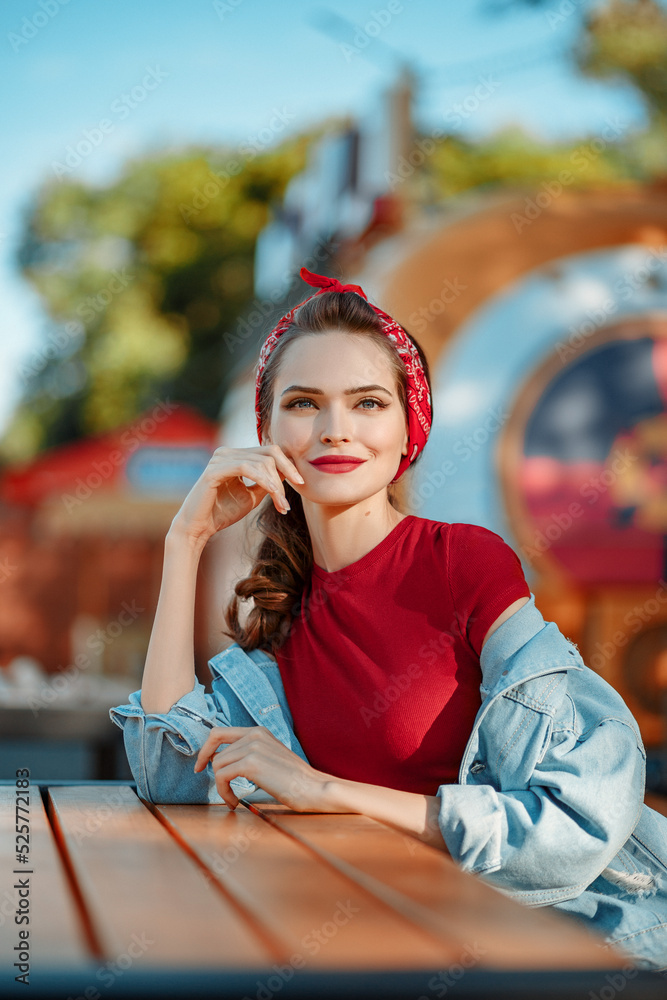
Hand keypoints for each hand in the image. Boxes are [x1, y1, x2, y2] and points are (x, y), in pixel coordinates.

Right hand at [169, 443, 304, 544]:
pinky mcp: (214, 470)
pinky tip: (273, 493)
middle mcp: (227, 452)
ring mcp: (220, 458)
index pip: (269, 451)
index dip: (288, 465)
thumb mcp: (252, 495)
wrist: (199, 528)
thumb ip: (268, 482)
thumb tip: (288, 472)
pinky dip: (263, 480)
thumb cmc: (223, 512)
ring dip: (276, 484)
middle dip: (286, 472)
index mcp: (236, 456)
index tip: (300, 483)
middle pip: (269, 453)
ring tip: (282, 504)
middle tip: (293, 494)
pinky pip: (246, 468)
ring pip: (261, 462)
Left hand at [193, 725, 331, 811]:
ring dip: (220, 787)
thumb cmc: (293, 780)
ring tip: (233, 799)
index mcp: (258, 731)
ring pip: (217, 765)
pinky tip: (234, 802)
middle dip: (211, 770)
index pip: (219, 732)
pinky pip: (221, 777)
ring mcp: (253, 747)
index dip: (206, 749)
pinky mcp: (252, 763)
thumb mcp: (269, 758)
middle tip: (215, 785)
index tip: (201, 765)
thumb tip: (220, 761)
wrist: (312, 788)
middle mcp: (254, 734)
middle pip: (216, 751)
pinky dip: (223, 792)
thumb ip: (249, 754)